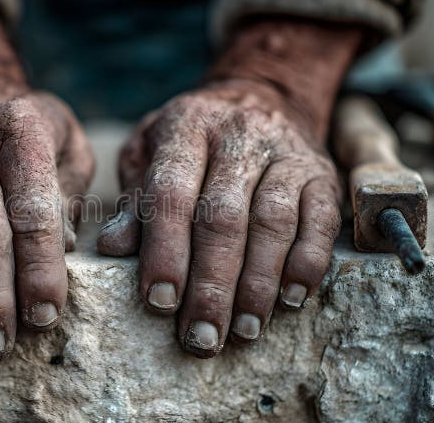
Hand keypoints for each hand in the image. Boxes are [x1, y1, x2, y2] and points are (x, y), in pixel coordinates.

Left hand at [98, 19, 361, 357]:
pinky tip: (290, 300)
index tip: (158, 302)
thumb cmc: (192, 140)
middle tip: (200, 337)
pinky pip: (320, 221)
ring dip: (257, 283)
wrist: (261, 96)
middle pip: (223, 217)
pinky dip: (306, 264)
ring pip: (273, 222)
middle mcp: (237, 137)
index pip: (171, 193)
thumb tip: (113, 248)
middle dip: (211, 284)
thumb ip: (134, 199)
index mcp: (185, 128)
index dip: (165, 250)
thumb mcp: (150, 151)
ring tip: (242, 330)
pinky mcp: (320, 174)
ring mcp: (284, 154)